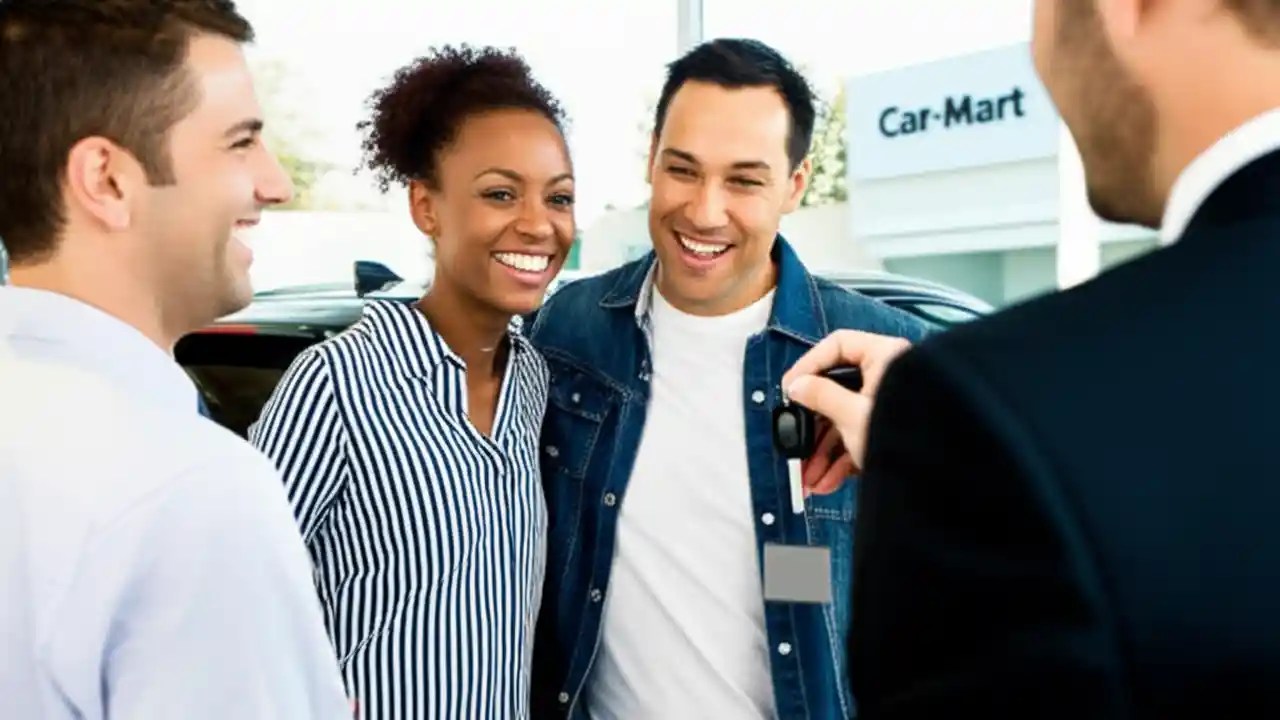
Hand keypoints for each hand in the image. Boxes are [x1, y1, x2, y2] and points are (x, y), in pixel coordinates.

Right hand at [782, 330, 911, 479]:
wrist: (949, 477)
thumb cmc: (906, 436)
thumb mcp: (851, 414)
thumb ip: (821, 396)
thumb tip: (798, 385)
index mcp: (884, 357)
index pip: (838, 346)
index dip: (809, 365)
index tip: (790, 388)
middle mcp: (889, 378)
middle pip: (839, 391)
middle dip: (813, 427)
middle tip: (795, 443)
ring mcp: (891, 408)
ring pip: (847, 422)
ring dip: (823, 453)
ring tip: (807, 478)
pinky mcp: (895, 435)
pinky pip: (861, 441)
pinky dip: (842, 462)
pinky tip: (825, 483)